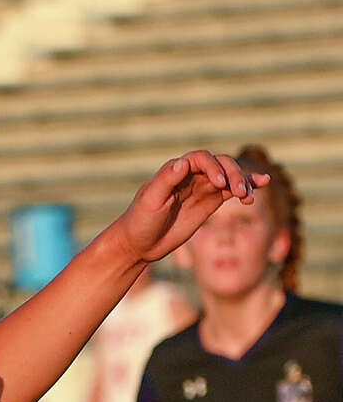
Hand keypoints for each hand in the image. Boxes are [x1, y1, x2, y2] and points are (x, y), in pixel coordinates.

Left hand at [109, 151, 267, 264]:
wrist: (141, 243)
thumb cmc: (140, 220)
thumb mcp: (150, 201)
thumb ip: (166, 180)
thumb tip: (183, 162)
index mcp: (174, 170)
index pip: (200, 158)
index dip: (213, 166)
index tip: (219, 184)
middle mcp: (190, 175)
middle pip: (220, 164)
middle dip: (233, 174)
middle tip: (240, 193)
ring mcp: (201, 188)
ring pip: (229, 176)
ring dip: (243, 181)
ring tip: (248, 196)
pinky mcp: (209, 201)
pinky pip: (231, 190)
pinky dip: (246, 188)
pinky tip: (261, 186)